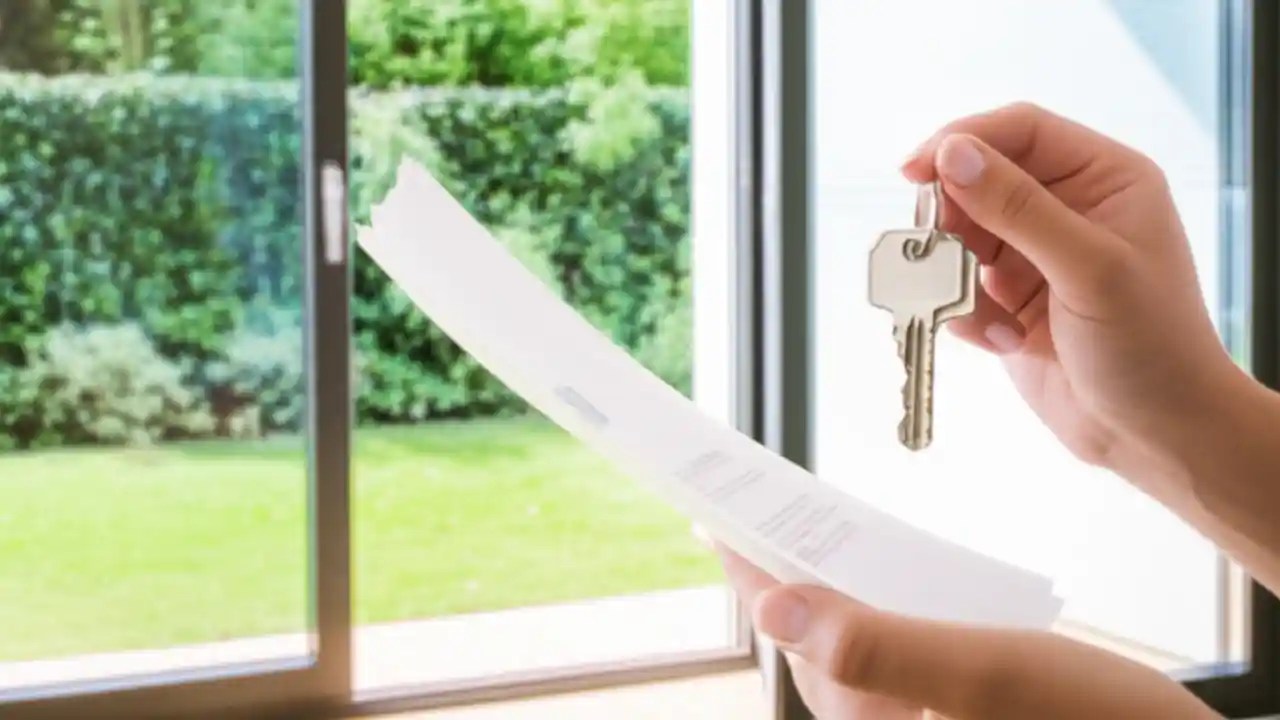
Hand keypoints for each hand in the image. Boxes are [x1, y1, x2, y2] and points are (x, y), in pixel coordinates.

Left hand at [719, 550, 1218, 719]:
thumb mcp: (979, 673)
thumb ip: (873, 645)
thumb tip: (778, 606)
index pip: (789, 634)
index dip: (749, 572)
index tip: (712, 519)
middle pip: (808, 641)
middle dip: (778, 576)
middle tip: (753, 517)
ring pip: (844, 648)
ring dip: (823, 592)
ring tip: (805, 538)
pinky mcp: (944, 714)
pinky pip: (885, 655)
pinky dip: (871, 612)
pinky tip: (879, 582)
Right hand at [901, 103, 1246, 496]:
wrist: (1155, 436)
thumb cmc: (1152, 347)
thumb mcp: (1089, 270)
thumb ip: (1018, 208)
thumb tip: (953, 155)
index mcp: (1104, 179)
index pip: (1021, 131)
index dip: (963, 141)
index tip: (915, 172)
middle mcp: (1069, 209)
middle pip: (979, 181)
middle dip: (953, 221)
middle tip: (939, 256)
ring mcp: (1036, 256)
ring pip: (961, 238)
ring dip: (959, 277)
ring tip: (988, 316)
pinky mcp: (1011, 302)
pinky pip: (960, 288)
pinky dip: (967, 314)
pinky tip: (1004, 340)